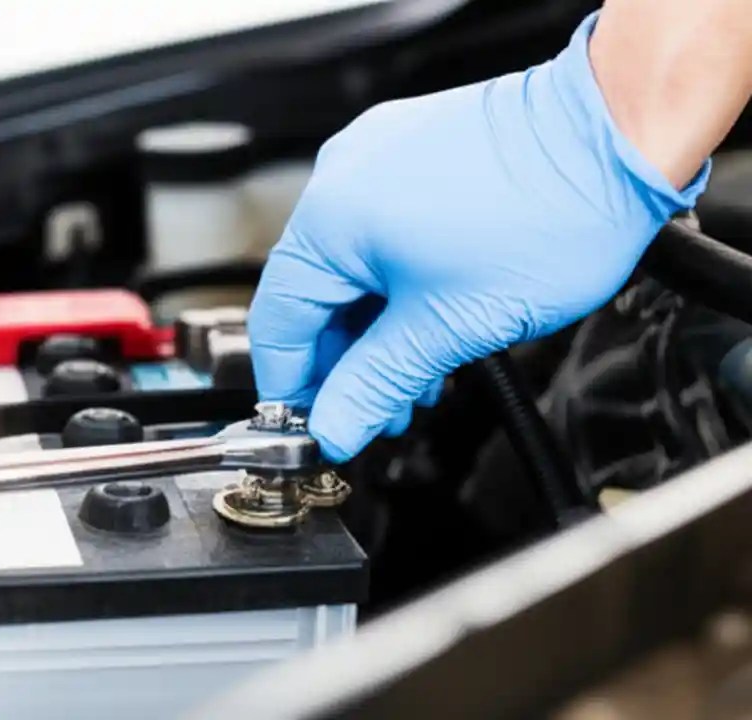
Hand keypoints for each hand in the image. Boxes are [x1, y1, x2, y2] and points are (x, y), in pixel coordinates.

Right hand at [247, 14, 707, 462]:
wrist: (619, 136)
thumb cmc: (552, 211)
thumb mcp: (450, 326)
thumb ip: (376, 384)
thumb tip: (336, 427)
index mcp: (330, 218)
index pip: (279, 321)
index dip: (292, 386)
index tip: (310, 425)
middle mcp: (341, 178)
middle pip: (313, 295)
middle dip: (345, 363)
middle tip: (375, 409)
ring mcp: (376, 158)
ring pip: (351, 267)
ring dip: (375, 329)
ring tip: (417, 373)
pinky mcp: (411, 152)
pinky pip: (380, 230)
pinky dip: (395, 283)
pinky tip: (429, 320)